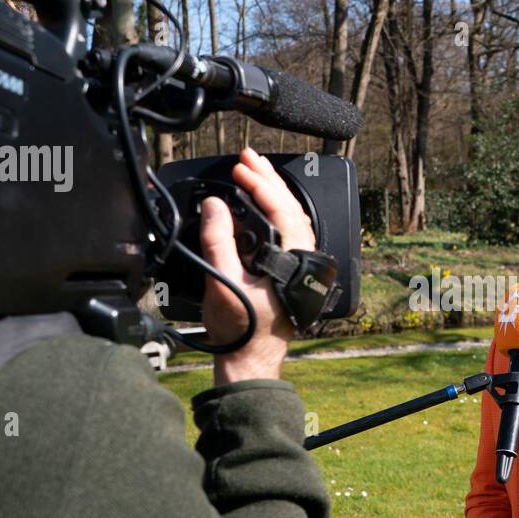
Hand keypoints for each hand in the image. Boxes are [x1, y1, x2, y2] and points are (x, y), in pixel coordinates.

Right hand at [199, 147, 315, 384]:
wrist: (250, 360)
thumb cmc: (241, 329)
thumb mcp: (223, 283)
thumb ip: (218, 241)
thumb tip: (215, 206)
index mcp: (292, 261)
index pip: (282, 210)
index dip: (261, 185)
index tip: (242, 168)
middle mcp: (303, 261)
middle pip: (291, 209)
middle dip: (268, 180)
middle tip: (249, 158)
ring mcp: (300, 266)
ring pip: (293, 219)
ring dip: (273, 193)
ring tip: (255, 171)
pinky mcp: (292, 272)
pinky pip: (289, 233)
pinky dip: (275, 212)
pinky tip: (263, 203)